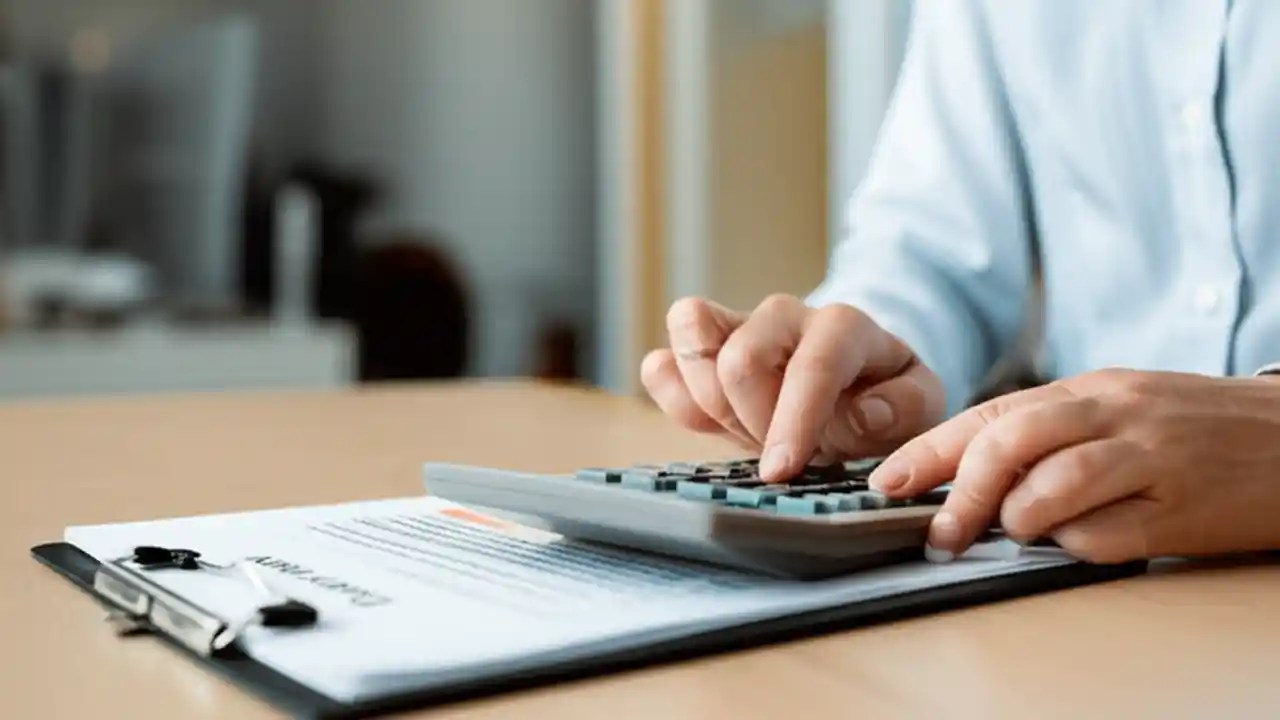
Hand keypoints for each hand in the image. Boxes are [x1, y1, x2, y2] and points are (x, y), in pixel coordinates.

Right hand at [641, 295, 945, 479]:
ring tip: (750, 434)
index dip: (793, 420)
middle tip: (778, 457)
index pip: (813, 364)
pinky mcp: (700, 346)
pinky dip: (673, 395)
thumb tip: (861, 413)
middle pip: (740, 358)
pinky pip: (662, 360)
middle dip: (751, 422)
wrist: (852, 386)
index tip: (781, 470)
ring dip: (712, 406)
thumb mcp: (920, 408)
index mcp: (844, 327)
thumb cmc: (886, 400)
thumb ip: (904, 409)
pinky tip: (708, 421)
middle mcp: (785, 315)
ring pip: (692, 340)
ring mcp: (738, 324)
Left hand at [870, 369, 1279, 561]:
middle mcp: (1114, 414)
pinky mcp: (1184, 511)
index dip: (930, 451)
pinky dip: (1075, 546)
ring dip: (1016, 518)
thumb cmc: (1193, 427)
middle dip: (962, 491)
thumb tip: (964, 470)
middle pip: (1012, 442)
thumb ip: (1051, 430)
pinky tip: (1069, 547)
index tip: (888, 484)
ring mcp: (1151, 459)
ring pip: (1056, 484)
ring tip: (1009, 535)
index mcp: (1089, 389)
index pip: (991, 415)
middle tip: (939, 533)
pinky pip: (1110, 533)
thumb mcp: (1119, 406)